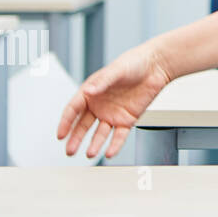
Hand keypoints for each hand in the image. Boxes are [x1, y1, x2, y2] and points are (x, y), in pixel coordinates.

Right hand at [57, 44, 172, 159]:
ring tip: (90, 153)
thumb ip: (103, 81)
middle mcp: (99, 105)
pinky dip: (115, 145)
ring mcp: (112, 114)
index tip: (60, 134)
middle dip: (76, 138)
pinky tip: (109, 152)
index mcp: (91, 92)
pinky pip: (119, 135)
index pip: (73, 109)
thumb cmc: (135, 63)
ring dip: (94, 144)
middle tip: (69, 150)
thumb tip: (90, 91)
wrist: (156, 67)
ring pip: (100, 133)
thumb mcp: (117, 70)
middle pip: (83, 125)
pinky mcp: (127, 120)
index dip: (66, 122)